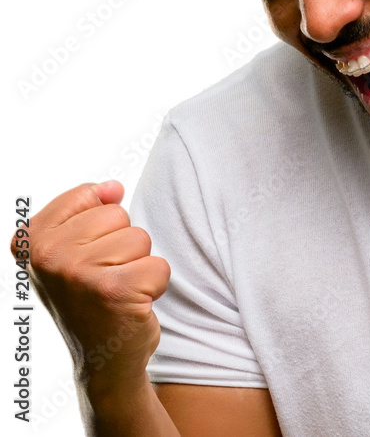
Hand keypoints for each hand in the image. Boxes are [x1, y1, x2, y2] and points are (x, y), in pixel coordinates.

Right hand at [10, 181, 169, 388]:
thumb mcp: (75, 250)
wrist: (103, 359)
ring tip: (118, 290)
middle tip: (104, 278)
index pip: (88, 196)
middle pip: (117, 215)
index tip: (86, 257)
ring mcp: (78, 273)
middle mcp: (47, 256)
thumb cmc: (92, 297)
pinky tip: (133, 304)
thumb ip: (89, 209)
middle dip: (122, 244)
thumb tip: (113, 187)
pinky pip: (159, 264)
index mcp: (31, 240)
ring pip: (140, 238)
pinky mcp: (114, 291)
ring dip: (139, 264)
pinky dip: (156, 285)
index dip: (100, 225)